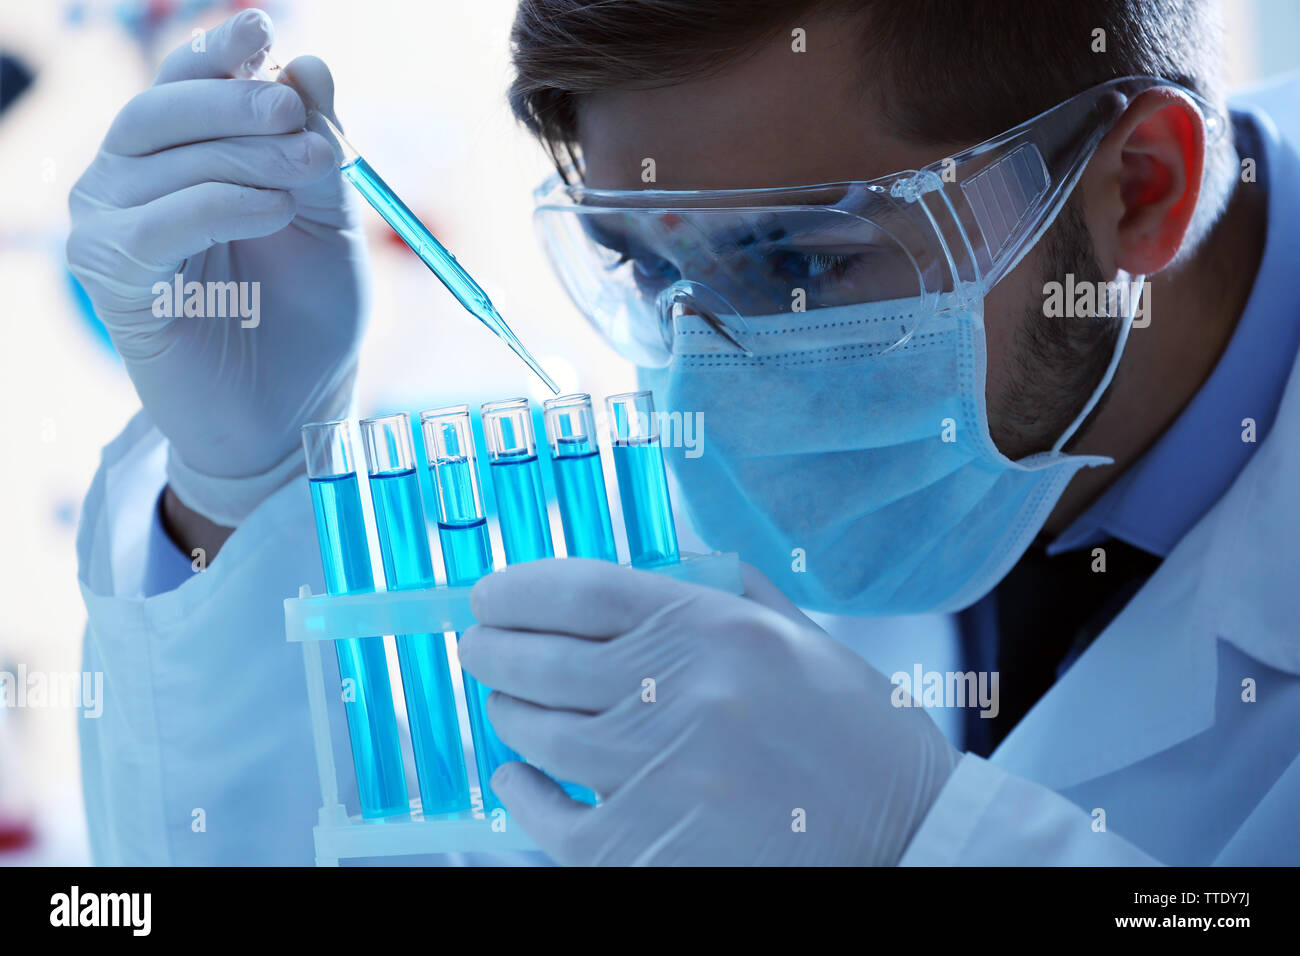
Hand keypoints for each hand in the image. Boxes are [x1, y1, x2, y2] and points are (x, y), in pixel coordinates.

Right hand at [66, 9, 366, 526]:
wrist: (293, 407)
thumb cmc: (307, 317)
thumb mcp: (330, 221)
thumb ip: (319, 149)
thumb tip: (308, 64)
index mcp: (182, 157)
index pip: (184, 83)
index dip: (220, 52)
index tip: (266, 32)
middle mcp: (131, 179)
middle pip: (165, 107)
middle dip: (239, 101)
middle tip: (300, 117)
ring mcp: (112, 224)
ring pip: (163, 155)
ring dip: (244, 153)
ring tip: (309, 169)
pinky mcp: (114, 276)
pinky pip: (159, 221)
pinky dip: (221, 204)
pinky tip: (273, 211)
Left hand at [460, 559, 960, 864]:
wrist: (908, 838)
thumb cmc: (857, 733)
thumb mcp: (800, 638)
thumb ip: (719, 593)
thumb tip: (640, 570)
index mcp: (719, 629)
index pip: (581, 590)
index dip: (518, 588)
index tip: (489, 594)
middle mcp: (682, 694)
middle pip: (542, 660)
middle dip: (491, 649)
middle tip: (475, 646)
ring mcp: (663, 776)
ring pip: (540, 734)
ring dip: (508, 712)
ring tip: (506, 703)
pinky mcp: (652, 850)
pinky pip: (554, 818)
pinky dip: (522, 793)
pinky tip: (515, 775)